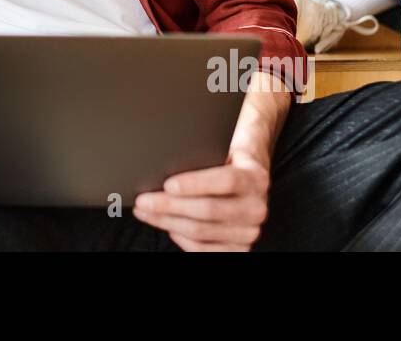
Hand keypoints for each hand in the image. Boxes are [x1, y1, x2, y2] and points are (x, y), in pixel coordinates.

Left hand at [132, 148, 270, 251]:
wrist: (248, 179)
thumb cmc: (226, 161)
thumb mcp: (220, 151)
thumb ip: (202, 158)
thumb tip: (162, 166)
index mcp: (255, 179)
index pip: (226, 181)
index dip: (195, 183)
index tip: (167, 184)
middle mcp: (257, 207)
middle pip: (208, 210)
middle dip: (169, 206)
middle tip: (144, 200)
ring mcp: (249, 231)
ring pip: (201, 231)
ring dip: (167, 222)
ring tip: (146, 212)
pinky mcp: (239, 249)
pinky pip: (204, 249)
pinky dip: (181, 239)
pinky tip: (168, 227)